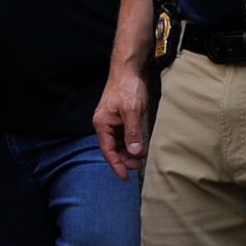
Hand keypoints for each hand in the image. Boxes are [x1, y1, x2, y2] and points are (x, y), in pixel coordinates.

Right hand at [93, 65, 152, 180]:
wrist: (129, 68)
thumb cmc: (127, 86)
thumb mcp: (131, 111)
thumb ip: (132, 133)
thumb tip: (134, 152)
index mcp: (103, 123)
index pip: (108, 150)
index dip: (117, 165)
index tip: (125, 177)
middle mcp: (105, 124)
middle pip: (113, 148)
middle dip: (126, 159)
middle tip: (140, 165)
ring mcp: (113, 121)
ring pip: (119, 143)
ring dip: (129, 152)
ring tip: (142, 157)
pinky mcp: (121, 117)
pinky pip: (124, 136)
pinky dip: (131, 143)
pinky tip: (141, 146)